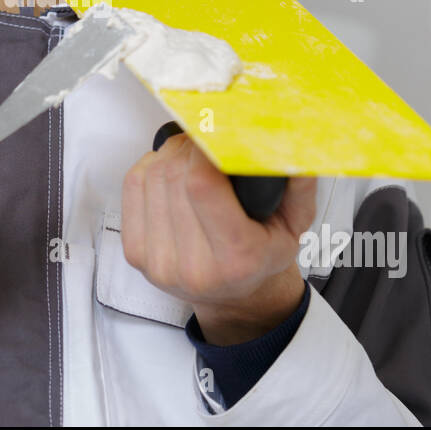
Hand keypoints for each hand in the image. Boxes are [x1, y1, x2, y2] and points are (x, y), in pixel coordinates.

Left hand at [120, 132, 316, 345]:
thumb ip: (298, 186)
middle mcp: (193, 266)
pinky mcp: (135, 253)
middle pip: (174, 175)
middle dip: (189, 146)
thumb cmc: (260, 256)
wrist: (231, 296)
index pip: (203, 185)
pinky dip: (150, 166)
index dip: (205, 149)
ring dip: (170, 153)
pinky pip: (132, 186)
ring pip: (151, 176)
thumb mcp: (294, 225)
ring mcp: (159, 262)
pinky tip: (171, 170)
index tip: (217, 133)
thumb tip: (295, 148)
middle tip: (206, 140)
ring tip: (192, 155)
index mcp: (237, 258)